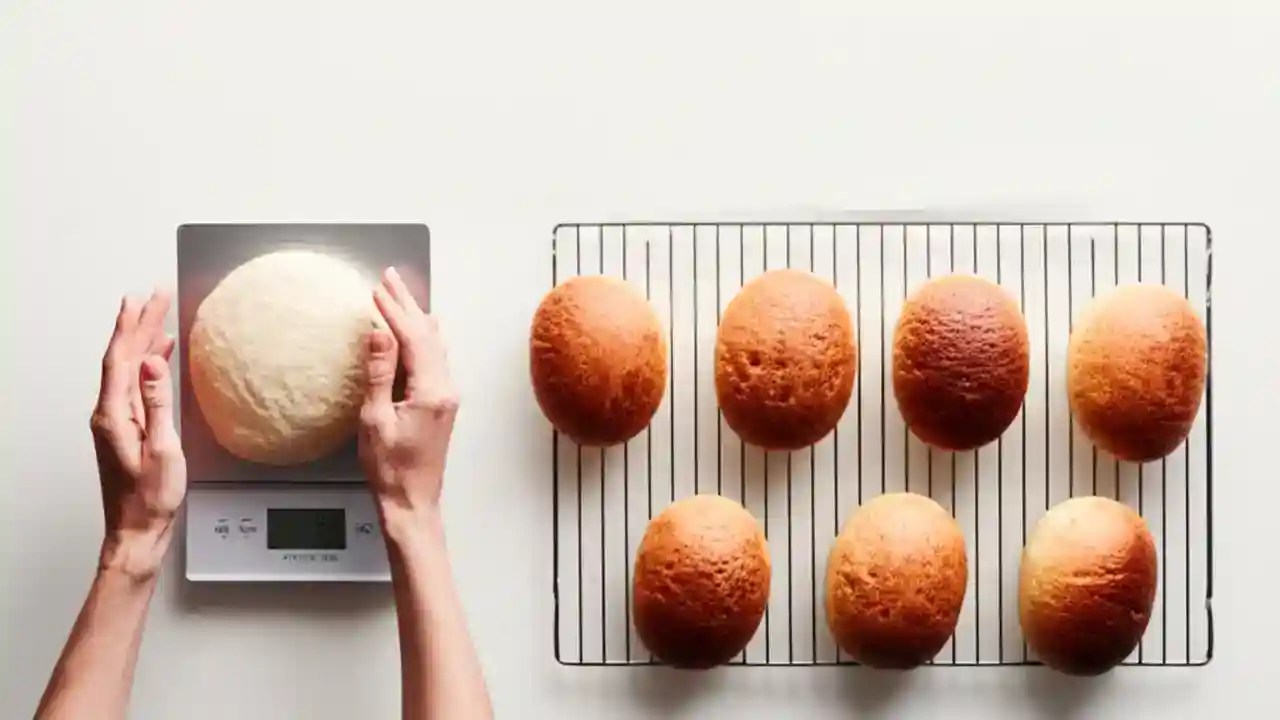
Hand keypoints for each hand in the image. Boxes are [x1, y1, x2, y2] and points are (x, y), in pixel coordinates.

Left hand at [89, 291, 184, 578]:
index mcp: (113, 416)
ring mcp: (115, 422)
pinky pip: (133, 386)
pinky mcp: (125, 429)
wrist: (138, 529)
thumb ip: (155, 402)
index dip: (133, 325)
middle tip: (153, 296)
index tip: (147, 300)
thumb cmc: (150, 498)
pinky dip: (146, 365)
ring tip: (154, 317)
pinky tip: (158, 359)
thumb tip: (151, 363)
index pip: (121, 359)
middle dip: (137, 324)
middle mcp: (108, 415)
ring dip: (140, 341)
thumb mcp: (161, 448)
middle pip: (121, 358)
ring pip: (126, 370)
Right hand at [360, 268, 458, 522]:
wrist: (411, 501)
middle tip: (390, 277)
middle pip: (428, 334)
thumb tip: (380, 333)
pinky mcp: (441, 403)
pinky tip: (417, 329)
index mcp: (432, 392)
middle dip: (407, 304)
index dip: (394, 311)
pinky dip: (421, 336)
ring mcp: (447, 396)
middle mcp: (446, 389)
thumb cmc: (391, 469)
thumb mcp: (374, 419)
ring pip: (434, 344)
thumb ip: (379, 373)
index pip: (414, 338)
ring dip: (415, 317)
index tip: (378, 289)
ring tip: (400, 294)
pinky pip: (434, 358)